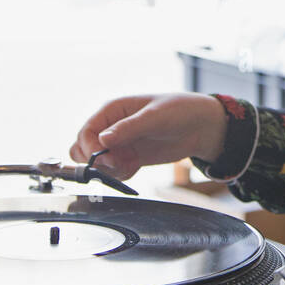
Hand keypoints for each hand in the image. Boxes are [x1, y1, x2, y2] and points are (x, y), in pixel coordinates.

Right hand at [70, 93, 227, 179]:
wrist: (201, 127)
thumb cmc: (180, 111)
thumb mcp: (155, 117)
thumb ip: (128, 128)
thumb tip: (102, 139)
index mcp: (113, 110)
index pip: (86, 130)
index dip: (89, 147)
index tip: (102, 158)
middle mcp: (112, 127)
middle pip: (82, 148)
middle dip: (95, 160)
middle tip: (117, 162)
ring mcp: (120, 144)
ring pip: (96, 163)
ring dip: (109, 169)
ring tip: (130, 164)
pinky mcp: (129, 158)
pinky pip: (112, 172)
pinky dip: (120, 174)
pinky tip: (135, 166)